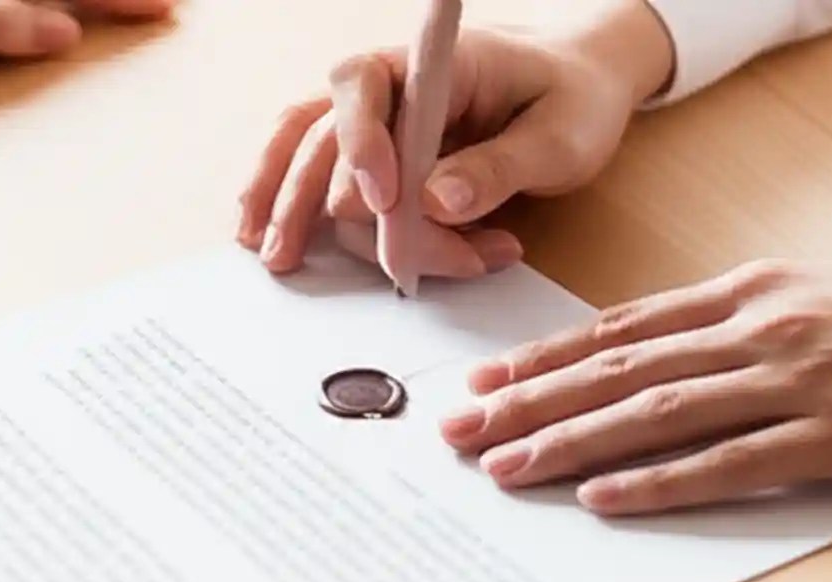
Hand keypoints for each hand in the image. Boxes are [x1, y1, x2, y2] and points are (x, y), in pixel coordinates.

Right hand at [236, 0, 672, 276]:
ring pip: (309, 166)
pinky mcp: (364, 152)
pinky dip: (280, 201)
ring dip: (300, 217)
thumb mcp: (561, 137)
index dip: (363, 145)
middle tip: (431, 269)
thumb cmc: (572, 100)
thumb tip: (435, 204)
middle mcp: (386, 84)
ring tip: (285, 262)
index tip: (383, 201)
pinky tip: (256, 234)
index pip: (364, 87)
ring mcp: (368, 119)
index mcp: (432, 61)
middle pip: (338, 149)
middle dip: (376, 220)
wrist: (576, 85)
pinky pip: (303, 169)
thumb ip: (499, 169)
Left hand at [441, 260, 831, 515]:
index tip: (486, 379)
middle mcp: (758, 330)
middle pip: (618, 371)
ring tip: (507, 464)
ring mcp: (795, 383)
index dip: (545, 357)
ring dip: (570, 441)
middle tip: (463, 426)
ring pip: (656, 414)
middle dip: (530, 400)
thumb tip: (616, 355)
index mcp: (744, 292)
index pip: (620, 330)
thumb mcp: (793, 298)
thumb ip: (711, 323)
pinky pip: (730, 464)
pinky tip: (603, 496)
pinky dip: (660, 482)